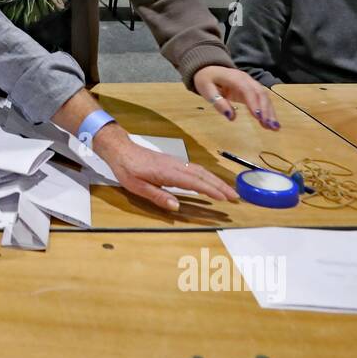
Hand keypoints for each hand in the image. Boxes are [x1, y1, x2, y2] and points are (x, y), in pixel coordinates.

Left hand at [92, 124, 236, 211]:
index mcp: (167, 173)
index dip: (211, 191)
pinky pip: (194, 169)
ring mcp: (175, 163)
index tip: (225, 198)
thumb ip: (158, 197)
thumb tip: (177, 207)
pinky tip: (209, 182)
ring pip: (200, 171)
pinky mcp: (173, 162)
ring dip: (216, 181)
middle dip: (220, 186)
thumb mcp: (138, 187)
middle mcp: (175, 166)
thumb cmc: (127, 169)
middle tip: (236, 196)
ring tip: (228, 191)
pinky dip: (206, 176)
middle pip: (203, 175)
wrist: (121, 150)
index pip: (195, 183)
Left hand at [193, 65, 279, 129]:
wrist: (208, 69)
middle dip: (266, 110)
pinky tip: (271, 122)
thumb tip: (231, 117)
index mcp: (234, 78)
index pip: (247, 90)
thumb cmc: (206, 80)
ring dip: (270, 111)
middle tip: (270, 126)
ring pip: (264, 97)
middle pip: (260, 93)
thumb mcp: (206, 90)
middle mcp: (246, 79)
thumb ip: (218, 102)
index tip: (258, 117)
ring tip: (274, 127)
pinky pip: (262, 99)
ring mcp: (251, 83)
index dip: (254, 103)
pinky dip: (268, 110)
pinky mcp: (252, 89)